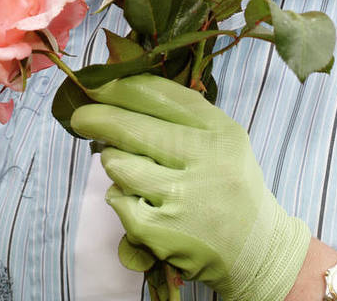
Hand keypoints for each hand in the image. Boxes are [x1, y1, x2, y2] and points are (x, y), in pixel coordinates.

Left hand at [70, 74, 309, 300]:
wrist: (256, 251)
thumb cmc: (229, 187)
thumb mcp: (222, 141)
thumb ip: (181, 117)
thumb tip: (118, 93)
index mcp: (220, 132)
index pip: (161, 96)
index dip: (121, 87)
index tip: (98, 85)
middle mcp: (206, 161)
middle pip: (132, 128)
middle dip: (98, 118)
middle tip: (81, 117)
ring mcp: (183, 198)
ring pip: (120, 166)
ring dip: (114, 163)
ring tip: (127, 167)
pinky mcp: (163, 232)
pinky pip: (118, 201)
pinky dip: (121, 198)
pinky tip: (140, 201)